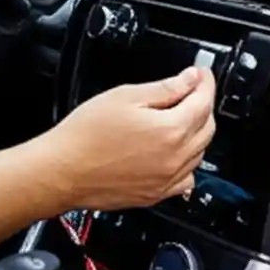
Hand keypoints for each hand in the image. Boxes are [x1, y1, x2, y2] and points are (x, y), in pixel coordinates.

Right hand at [33, 67, 217, 210]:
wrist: (62, 171)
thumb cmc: (84, 136)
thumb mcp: (125, 96)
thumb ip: (164, 88)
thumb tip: (189, 79)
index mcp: (170, 130)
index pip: (204, 101)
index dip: (205, 82)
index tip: (202, 74)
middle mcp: (175, 158)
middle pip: (207, 127)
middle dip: (202, 105)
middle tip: (190, 91)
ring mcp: (167, 180)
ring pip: (199, 153)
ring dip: (196, 132)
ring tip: (177, 118)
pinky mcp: (155, 195)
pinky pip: (186, 178)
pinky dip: (187, 162)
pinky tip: (172, 152)